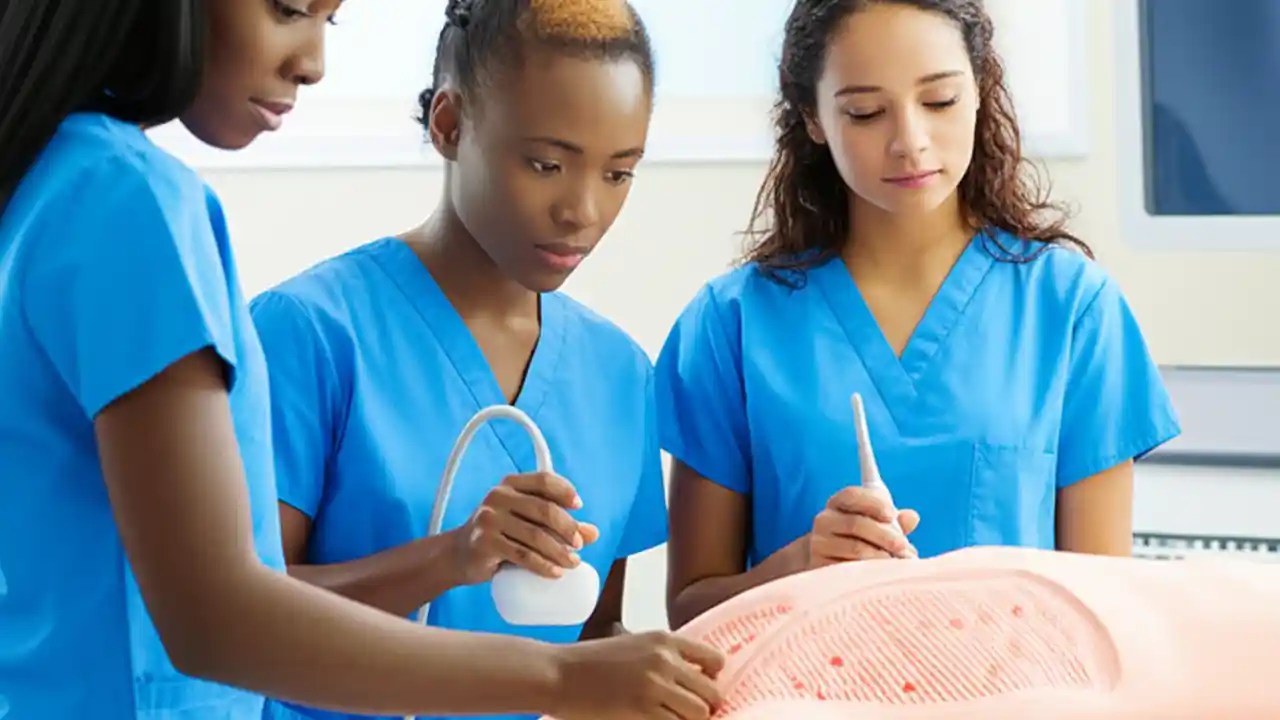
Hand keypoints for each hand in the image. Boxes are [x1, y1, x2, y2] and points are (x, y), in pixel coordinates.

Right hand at [452, 471, 600, 584]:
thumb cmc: (499, 536)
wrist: (458, 555)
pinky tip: (555, 572)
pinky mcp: (484, 543)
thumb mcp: (527, 524)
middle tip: (580, 545)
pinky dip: (542, 566)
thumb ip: (558, 526)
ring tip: (573, 563)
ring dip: (559, 551)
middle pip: (543, 509)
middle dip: (567, 528)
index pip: (543, 479)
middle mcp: (498, 497)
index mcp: (510, 484)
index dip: (564, 490)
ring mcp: (489, 519)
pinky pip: (521, 554)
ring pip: (534, 535)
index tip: (579, 507)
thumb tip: (593, 533)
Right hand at [548, 631, 724, 719]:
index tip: (702, 689)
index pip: (715, 660)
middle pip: (712, 692)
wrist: (559, 674)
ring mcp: (655, 686)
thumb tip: (690, 678)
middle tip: (687, 713)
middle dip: (705, 707)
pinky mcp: (642, 711)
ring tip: (671, 718)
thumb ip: (663, 657)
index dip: (712, 679)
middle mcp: (665, 660)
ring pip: (700, 714)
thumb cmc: (591, 662)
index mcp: (664, 640)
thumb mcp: (633, 645)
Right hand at [808, 486, 919, 566]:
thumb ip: (894, 521)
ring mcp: (819, 544)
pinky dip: (870, 572)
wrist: (829, 563)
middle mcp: (824, 520)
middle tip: (903, 547)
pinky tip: (880, 574)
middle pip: (856, 524)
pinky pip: (850, 569)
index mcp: (838, 503)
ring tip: (897, 563)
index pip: (852, 495)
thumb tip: (912, 517)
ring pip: (856, 549)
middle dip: (885, 536)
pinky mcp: (820, 566)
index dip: (873, 503)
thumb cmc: (859, 540)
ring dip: (881, 556)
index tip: (891, 514)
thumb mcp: (875, 525)